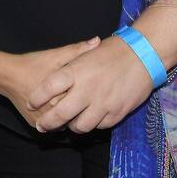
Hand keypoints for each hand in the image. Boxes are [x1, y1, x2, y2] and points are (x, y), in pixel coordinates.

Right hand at [0, 37, 99, 129]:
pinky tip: (58, 109)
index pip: (84, 103)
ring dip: (68, 118)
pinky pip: (52, 128)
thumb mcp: (56, 55)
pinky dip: (56, 122)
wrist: (7, 75)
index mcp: (61, 94)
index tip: (92, 90)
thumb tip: (97, 40)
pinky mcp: (35, 124)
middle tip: (83, 100)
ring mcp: (42, 120)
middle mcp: (52, 111)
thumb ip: (77, 50)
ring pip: (64, 125)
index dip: (90, 96)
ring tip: (70, 105)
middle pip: (75, 116)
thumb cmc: (33, 64)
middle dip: (80, 109)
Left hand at [28, 36, 156, 132]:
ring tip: (69, 122)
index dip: (37, 98)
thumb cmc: (114, 51)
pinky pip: (99, 126)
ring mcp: (102, 104)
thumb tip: (52, 77)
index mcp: (76, 71)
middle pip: (59, 114)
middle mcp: (87, 90)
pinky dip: (93, 124)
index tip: (31, 102)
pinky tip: (91, 118)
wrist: (144, 55)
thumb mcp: (87, 53)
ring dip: (72, 126)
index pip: (47, 88)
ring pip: (79, 126)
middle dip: (47, 123)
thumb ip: (69, 65)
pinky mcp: (116, 113)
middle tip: (42, 125)